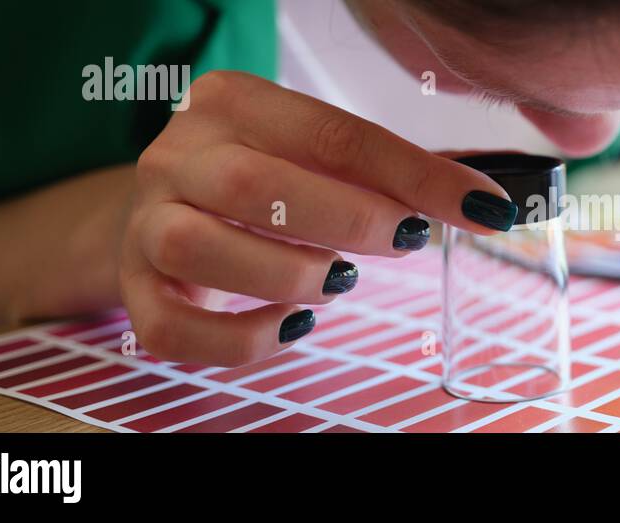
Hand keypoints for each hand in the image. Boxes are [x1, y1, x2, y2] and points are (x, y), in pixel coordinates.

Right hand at [124, 71, 514, 365]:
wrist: (161, 212)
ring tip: (337, 280)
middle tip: (401, 242)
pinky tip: (292, 325)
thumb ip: (393, 175)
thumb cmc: (263, 183)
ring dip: (288, 274)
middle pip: (253, 186)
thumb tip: (485, 202)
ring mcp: (146, 223)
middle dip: (346, 221)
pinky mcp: (134, 289)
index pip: (331, 133)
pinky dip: (242, 340)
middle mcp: (176, 155)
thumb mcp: (320, 158)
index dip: (415, 175)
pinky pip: (173, 328)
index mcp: (232, 103)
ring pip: (198, 248)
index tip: (480, 208)